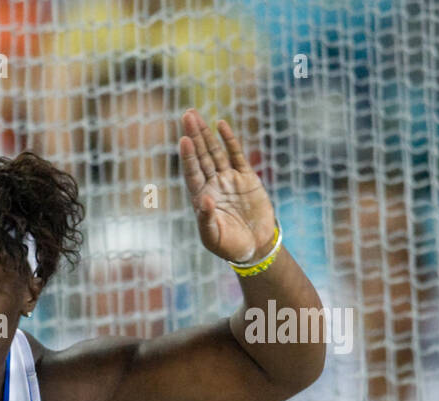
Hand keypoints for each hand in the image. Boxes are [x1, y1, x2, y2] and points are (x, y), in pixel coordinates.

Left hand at [179, 109, 275, 263]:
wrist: (255, 247)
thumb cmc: (230, 246)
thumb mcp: (214, 237)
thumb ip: (206, 220)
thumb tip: (204, 200)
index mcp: (201, 198)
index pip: (192, 172)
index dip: (187, 156)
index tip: (183, 139)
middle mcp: (212, 184)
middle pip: (200, 155)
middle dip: (193, 135)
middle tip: (186, 114)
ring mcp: (228, 179)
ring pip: (215, 151)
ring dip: (206, 134)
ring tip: (196, 115)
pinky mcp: (247, 177)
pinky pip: (236, 155)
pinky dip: (229, 140)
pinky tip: (221, 125)